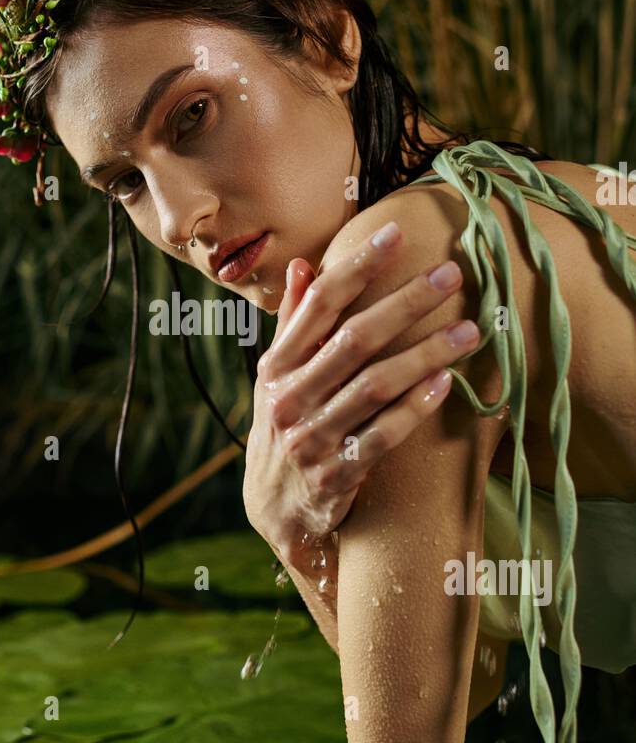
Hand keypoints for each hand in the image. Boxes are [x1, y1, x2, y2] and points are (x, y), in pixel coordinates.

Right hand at [242, 222, 478, 567]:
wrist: (274, 509)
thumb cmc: (286, 428)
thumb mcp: (278, 378)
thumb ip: (294, 323)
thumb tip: (305, 265)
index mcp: (276, 367)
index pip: (318, 305)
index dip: (357, 266)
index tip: (394, 233)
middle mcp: (290, 399)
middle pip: (355, 339)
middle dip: (406, 302)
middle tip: (452, 273)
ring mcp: (313, 439)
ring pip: (376, 385)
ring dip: (426, 353)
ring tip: (469, 330)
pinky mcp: (337, 476)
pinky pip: (383, 436)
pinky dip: (415, 408)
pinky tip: (447, 383)